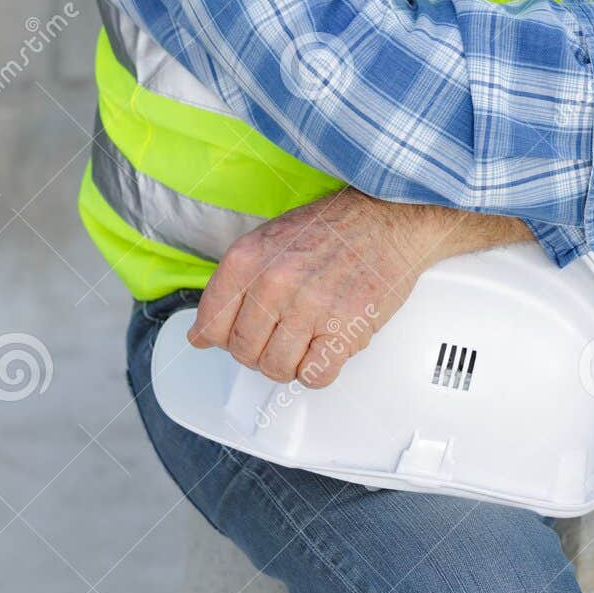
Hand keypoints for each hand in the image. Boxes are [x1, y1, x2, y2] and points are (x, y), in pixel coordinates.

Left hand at [187, 188, 532, 385]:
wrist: (392, 215)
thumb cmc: (335, 226)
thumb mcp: (270, 240)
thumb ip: (233, 285)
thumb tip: (201, 336)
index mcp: (249, 257)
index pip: (210, 324)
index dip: (225, 336)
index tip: (240, 334)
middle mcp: (274, 281)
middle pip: (243, 353)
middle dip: (261, 351)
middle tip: (285, 333)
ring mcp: (309, 306)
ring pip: (275, 369)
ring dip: (291, 364)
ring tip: (308, 339)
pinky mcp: (344, 328)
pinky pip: (314, 377)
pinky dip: (319, 371)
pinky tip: (328, 347)